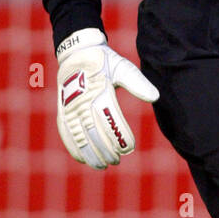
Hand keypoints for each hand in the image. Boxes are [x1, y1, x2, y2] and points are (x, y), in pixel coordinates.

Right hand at [55, 28, 158, 168]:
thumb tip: (155, 97)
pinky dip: (73, 148)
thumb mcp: (123, 67)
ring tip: (103, 165)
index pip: (111, 120)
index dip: (120, 137)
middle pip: (95, 133)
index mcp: (100, 91)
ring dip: (91, 154)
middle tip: (117, 160)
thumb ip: (138, 83)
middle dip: (106, 150)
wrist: (77, 52)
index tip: (129, 148)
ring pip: (79, 136)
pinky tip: (83, 160)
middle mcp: (83, 101)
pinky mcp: (62, 111)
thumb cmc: (104, 61)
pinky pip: (66, 133)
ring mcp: (70, 108)